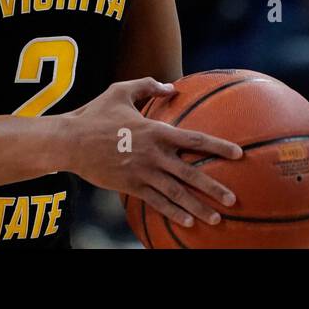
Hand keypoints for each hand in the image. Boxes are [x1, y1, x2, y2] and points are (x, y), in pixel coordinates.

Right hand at [61, 77, 243, 229]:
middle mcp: (154, 154)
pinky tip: (187, 222)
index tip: (238, 154)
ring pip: (176, 194)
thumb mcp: (120, 91)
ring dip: (198, 207)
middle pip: (191, 173)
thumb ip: (148, 86)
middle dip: (214, 187)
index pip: (194, 140)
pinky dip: (173, 213)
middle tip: (233, 198)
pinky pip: (156, 203)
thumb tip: (171, 87)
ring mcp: (142, 173)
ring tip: (216, 219)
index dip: (218, 146)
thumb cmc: (95, 114)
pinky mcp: (130, 186)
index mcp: (156, 130)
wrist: (70, 141)